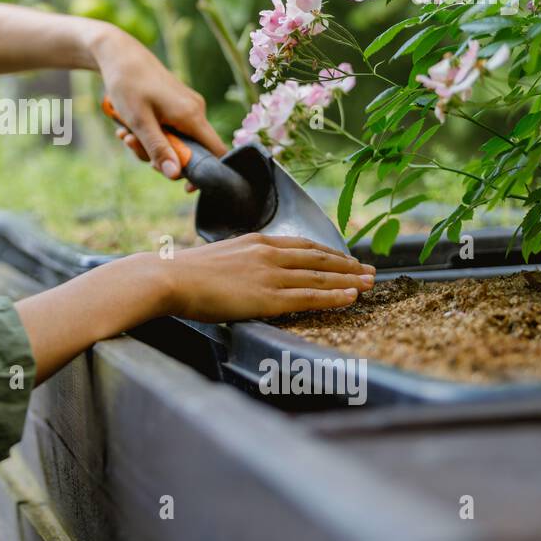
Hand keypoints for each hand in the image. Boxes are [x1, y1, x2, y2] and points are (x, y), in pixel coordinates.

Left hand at [91, 25, 226, 186]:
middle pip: (191, 150)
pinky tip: (127, 127)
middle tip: (134, 148)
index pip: (217, 151)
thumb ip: (158, 149)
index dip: (206, 172)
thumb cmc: (127, 84)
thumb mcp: (139, 122)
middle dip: (162, 157)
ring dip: (149, 145)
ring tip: (124, 134)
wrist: (118, 53)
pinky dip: (149, 133)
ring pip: (175, 141)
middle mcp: (195, 111)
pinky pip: (168, 129)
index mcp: (192, 115)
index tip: (183, 185)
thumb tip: (175, 175)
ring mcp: (186, 107)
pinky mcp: (176, 104)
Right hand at [154, 233, 376, 321]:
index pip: (303, 246)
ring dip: (349, 280)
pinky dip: (333, 297)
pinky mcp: (267, 296)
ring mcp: (270, 274)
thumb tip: (247, 275)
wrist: (170, 277)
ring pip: (320, 277)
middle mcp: (269, 253)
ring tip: (369, 284)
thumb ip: (241, 263)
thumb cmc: (185, 273)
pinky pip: (309, 297)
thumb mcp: (220, 258)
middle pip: (319, 258)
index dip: (329, 254)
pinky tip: (350, 298)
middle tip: (370, 270)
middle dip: (347, 265)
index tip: (346, 259)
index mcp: (257, 242)